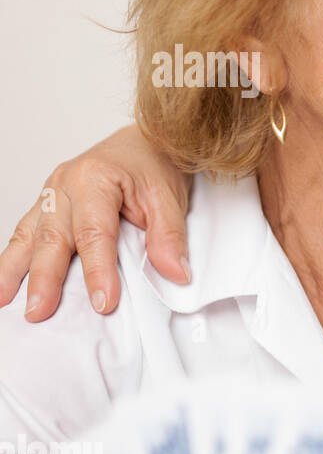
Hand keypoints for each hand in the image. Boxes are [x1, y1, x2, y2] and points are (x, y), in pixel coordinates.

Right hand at [0, 125, 190, 320]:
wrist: (144, 141)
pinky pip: (25, 232)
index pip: (95, 233)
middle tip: (40, 312)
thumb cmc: (154, 165)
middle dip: (44, 279)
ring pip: (28, 235)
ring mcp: (51, 193)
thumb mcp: (170, 197)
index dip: (98, 271)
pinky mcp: (47, 204)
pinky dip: (12, 258)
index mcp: (94, 178)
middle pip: (52, 237)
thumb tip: (175, 273)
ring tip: (5, 303)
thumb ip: (169, 236)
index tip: (103, 303)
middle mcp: (64, 184)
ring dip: (14, 271)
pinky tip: (4, 284)